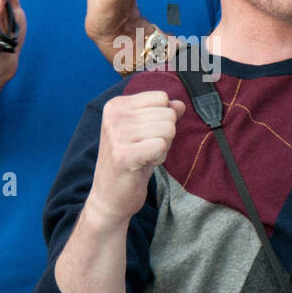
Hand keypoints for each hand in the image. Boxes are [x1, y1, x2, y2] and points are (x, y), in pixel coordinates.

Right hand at [86, 90, 184, 226]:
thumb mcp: (148, 132)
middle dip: (164, 135)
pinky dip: (159, 157)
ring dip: (162, 148)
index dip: (163, 119)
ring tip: (143, 156)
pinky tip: (142, 164)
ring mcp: (117, 134)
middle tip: (145, 149)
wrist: (111, 195)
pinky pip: (161, 145)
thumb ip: (164, 115)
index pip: (162, 98)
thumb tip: (180, 104)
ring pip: (168, 129)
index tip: (145, 135)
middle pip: (168, 114)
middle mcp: (114, 116)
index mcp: (116, 105)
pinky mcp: (124, 155)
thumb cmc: (132, 161)